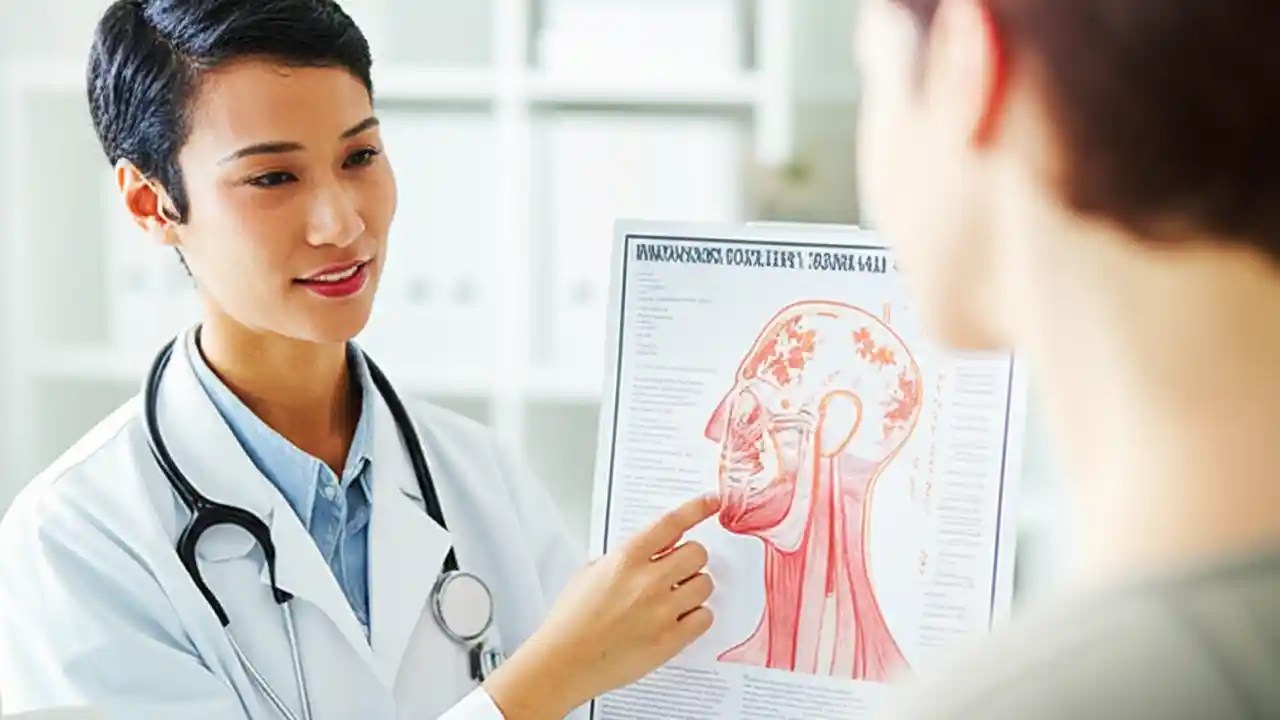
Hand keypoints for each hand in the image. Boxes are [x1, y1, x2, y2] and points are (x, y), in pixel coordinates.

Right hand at [484, 493, 720, 718]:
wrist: (562, 663)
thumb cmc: (570, 621)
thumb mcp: (588, 573)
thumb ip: (624, 558)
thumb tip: (653, 550)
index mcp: (625, 559)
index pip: (671, 523)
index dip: (696, 509)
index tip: (712, 502)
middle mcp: (647, 581)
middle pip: (698, 553)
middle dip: (691, 558)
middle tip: (679, 569)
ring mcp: (661, 612)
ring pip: (705, 584)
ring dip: (693, 588)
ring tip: (674, 599)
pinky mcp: (670, 641)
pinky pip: (704, 617)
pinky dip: (696, 616)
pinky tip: (678, 620)